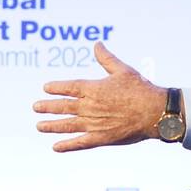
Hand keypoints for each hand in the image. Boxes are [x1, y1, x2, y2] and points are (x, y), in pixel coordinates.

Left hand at [35, 42, 167, 151]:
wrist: (154, 112)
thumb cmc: (141, 89)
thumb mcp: (123, 70)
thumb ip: (106, 58)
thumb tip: (97, 43)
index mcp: (94, 89)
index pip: (70, 87)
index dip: (57, 87)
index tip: (46, 87)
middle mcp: (90, 106)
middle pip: (64, 106)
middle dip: (48, 107)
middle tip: (35, 107)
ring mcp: (94, 123)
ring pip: (68, 125)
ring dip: (52, 126)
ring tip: (39, 126)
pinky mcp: (102, 138)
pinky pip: (80, 143)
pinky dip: (67, 145)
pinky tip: (56, 147)